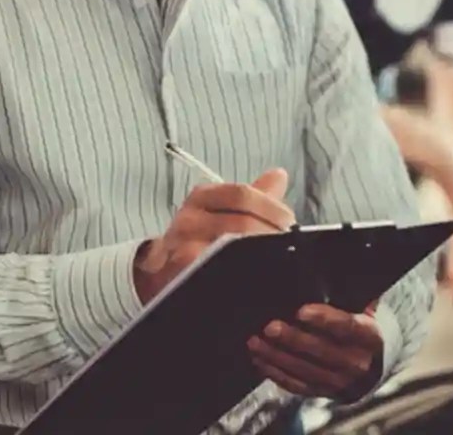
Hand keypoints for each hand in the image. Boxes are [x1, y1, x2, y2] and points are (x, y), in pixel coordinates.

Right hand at [134, 169, 292, 303]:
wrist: (163, 272)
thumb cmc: (199, 238)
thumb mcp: (221, 210)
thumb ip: (253, 196)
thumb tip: (279, 175)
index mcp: (202, 197)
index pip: (242, 194)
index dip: (272, 208)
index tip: (289, 222)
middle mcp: (189, 219)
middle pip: (241, 223)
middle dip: (272, 235)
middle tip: (289, 247)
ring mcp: (184, 247)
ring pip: (233, 248)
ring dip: (263, 256)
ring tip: (278, 262)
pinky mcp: (184, 273)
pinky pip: (220, 271)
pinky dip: (244, 274)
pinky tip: (257, 277)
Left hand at [248, 305, 382, 400]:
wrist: (373, 366)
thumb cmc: (361, 329)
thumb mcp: (364, 310)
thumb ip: (348, 296)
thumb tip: (325, 275)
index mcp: (368, 336)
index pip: (346, 327)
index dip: (324, 320)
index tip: (301, 311)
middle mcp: (356, 362)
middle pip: (321, 351)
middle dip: (293, 339)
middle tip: (270, 327)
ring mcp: (339, 382)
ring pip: (304, 370)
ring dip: (277, 357)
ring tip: (255, 343)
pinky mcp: (323, 393)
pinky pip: (297, 385)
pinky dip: (276, 374)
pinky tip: (260, 360)